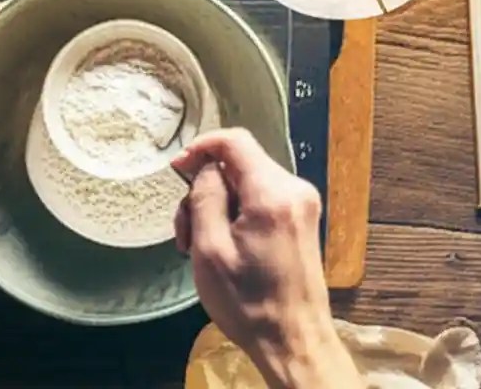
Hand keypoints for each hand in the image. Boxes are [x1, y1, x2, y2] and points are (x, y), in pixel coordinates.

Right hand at [172, 128, 361, 388]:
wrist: (293, 338)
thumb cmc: (247, 302)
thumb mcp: (210, 250)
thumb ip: (205, 197)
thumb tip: (206, 167)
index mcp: (273, 194)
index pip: (236, 141)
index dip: (202, 147)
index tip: (178, 169)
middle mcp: (294, 190)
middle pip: (240, 164)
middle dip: (206, 189)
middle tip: (185, 232)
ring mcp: (302, 204)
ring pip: (248, 182)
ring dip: (218, 206)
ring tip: (200, 246)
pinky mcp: (302, 219)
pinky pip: (262, 199)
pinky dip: (237, 214)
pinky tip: (223, 246)